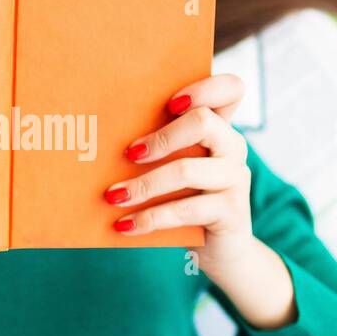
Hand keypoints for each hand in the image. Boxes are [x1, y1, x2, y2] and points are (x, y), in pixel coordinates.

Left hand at [104, 74, 252, 268]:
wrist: (219, 246)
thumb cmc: (187, 196)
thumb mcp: (176, 165)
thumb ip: (157, 145)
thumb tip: (100, 139)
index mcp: (220, 126)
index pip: (231, 89)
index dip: (203, 88)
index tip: (170, 103)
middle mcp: (233, 146)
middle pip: (203, 122)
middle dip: (160, 137)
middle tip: (129, 154)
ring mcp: (236, 178)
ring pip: (186, 170)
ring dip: (144, 184)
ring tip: (114, 196)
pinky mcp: (231, 212)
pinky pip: (185, 210)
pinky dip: (149, 218)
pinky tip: (125, 225)